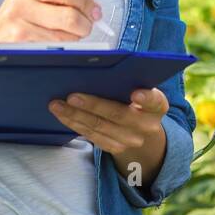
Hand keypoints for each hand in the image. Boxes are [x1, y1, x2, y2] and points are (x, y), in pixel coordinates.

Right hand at [0, 0, 100, 43]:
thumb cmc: (19, 20)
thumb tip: (92, 3)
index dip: (87, 1)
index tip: (95, 11)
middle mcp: (20, 2)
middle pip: (69, 14)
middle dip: (85, 24)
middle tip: (86, 27)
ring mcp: (18, 24)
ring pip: (65, 36)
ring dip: (75, 39)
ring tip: (67, 36)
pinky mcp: (19, 45)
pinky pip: (54, 49)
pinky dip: (62, 48)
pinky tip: (55, 45)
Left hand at [47, 87, 168, 154]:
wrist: (141, 130)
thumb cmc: (136, 99)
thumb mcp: (140, 88)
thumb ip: (127, 80)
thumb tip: (94, 66)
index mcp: (157, 105)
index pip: (154, 100)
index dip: (146, 98)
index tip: (135, 93)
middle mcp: (146, 126)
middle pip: (118, 115)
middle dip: (92, 105)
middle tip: (71, 96)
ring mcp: (130, 140)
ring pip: (99, 128)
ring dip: (75, 116)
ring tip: (56, 104)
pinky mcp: (114, 148)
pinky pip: (91, 137)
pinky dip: (74, 124)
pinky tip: (62, 115)